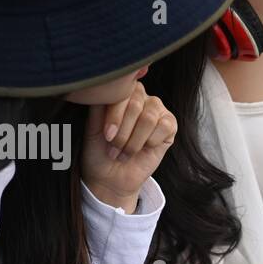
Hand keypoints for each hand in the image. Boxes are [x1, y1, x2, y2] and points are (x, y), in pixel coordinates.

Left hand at [80, 81, 176, 211]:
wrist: (111, 176)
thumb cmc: (99, 150)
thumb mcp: (93, 127)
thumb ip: (100, 106)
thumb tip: (106, 87)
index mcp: (121, 92)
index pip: (122, 92)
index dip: (115, 115)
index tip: (107, 136)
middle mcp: (140, 97)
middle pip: (136, 105)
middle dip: (124, 132)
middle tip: (114, 149)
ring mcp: (156, 110)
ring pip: (149, 118)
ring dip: (135, 141)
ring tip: (125, 152)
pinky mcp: (169, 125)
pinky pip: (164, 127)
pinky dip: (151, 141)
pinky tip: (145, 148)